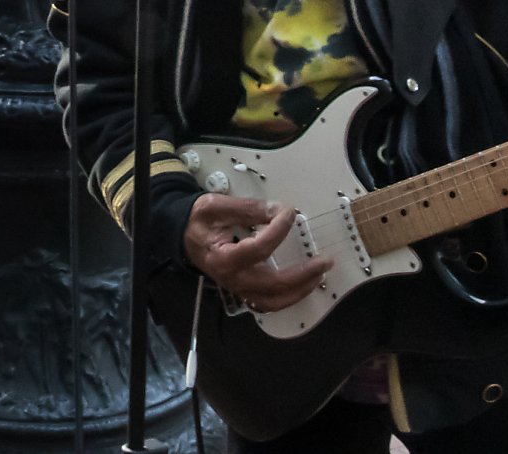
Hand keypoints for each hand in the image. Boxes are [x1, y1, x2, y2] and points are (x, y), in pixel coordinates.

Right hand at [182, 194, 330, 312]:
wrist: (182, 236)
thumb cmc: (198, 221)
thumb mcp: (215, 206)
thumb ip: (247, 208)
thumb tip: (278, 210)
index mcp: (223, 258)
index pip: (257, 249)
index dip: (277, 230)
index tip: (289, 212)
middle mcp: (232, 279)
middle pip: (272, 285)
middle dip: (302, 275)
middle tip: (324, 260)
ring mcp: (238, 288)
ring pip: (273, 301)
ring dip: (300, 291)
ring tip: (319, 275)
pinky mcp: (243, 290)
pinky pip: (269, 302)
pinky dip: (289, 297)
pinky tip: (304, 284)